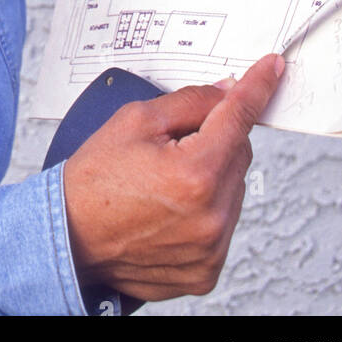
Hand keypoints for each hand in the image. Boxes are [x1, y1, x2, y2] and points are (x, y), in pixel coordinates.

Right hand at [62, 53, 283, 300]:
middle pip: (239, 153)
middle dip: (216, 138)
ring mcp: (211, 249)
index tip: (272, 70)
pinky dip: (206, 208)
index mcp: (195, 174)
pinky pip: (223, 223)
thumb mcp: (135, 121)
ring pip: (234, 188)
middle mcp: (211, 217)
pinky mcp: (206, 271)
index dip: (258, 88)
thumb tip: (227, 93)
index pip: (239, 118)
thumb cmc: (93, 182)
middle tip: (174, 142)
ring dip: (212, 175)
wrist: (69, 237)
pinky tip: (171, 207)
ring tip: (165, 182)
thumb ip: (190, 102)